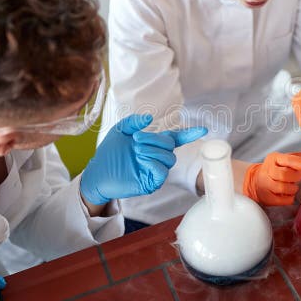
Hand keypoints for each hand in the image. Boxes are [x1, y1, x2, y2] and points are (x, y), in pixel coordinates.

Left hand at [81, 114, 206, 204]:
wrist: (97, 173)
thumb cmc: (108, 153)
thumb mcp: (120, 131)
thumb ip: (134, 121)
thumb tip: (150, 118)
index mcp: (153, 144)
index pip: (175, 138)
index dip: (189, 134)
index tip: (203, 129)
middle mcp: (157, 157)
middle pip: (170, 145)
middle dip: (154, 139)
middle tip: (136, 140)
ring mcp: (155, 170)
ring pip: (168, 158)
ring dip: (152, 151)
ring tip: (136, 152)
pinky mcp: (151, 182)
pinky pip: (162, 171)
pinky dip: (153, 163)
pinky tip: (141, 161)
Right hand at [243, 152, 300, 205]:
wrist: (256, 181)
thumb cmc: (275, 169)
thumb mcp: (286, 159)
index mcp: (274, 158)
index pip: (290, 160)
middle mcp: (267, 170)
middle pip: (285, 174)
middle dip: (296, 177)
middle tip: (298, 177)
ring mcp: (265, 184)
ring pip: (283, 188)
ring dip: (292, 188)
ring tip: (291, 185)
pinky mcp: (266, 197)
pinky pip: (283, 200)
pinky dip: (289, 198)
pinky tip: (287, 194)